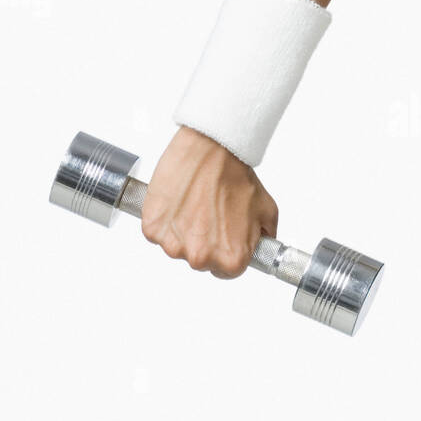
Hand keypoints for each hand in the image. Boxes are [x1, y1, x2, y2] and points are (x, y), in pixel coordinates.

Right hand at [140, 125, 278, 279]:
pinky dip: (165, 219)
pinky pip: (157, 232)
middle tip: (209, 215)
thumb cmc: (237, 176)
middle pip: (200, 261)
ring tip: (194, 204)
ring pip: (176, 246)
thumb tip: (260, 249)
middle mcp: (201, 257)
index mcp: (231, 260)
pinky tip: (178, 201)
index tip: (223, 236)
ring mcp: (174, 244)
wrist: (213, 148)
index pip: (225, 272)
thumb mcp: (267, 213)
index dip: (225, 250)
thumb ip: (264, 240)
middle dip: (205, 242)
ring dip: (182, 231)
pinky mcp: (153, 228)